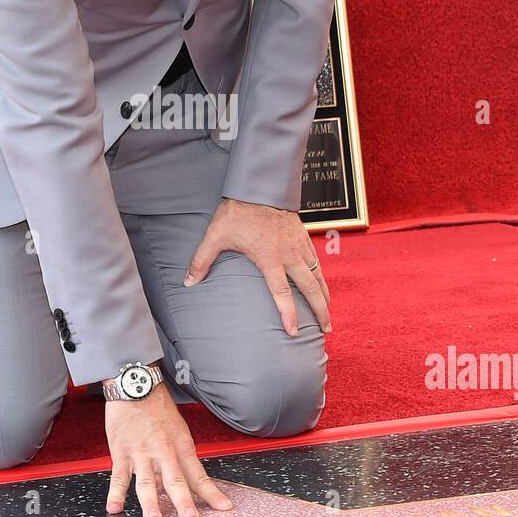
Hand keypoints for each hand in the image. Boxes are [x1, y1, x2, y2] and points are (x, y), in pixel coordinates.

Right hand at [105, 382, 232, 516]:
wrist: (136, 386)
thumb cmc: (158, 409)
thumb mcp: (178, 430)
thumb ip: (180, 458)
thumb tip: (182, 484)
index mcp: (181, 447)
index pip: (199, 475)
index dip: (212, 493)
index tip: (224, 508)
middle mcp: (164, 452)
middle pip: (175, 481)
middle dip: (183, 501)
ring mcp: (142, 454)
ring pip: (147, 481)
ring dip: (151, 501)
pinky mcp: (122, 453)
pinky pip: (119, 477)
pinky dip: (116, 493)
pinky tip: (115, 508)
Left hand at [184, 199, 331, 336]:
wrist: (259, 185)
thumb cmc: (237, 210)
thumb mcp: (215, 236)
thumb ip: (202, 260)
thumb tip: (188, 282)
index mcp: (269, 258)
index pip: (281, 293)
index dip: (289, 314)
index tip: (294, 332)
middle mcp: (289, 254)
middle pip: (310, 288)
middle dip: (320, 310)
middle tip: (326, 329)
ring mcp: (298, 245)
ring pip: (318, 275)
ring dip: (325, 295)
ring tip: (328, 312)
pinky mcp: (303, 235)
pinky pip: (316, 259)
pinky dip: (321, 274)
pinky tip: (321, 283)